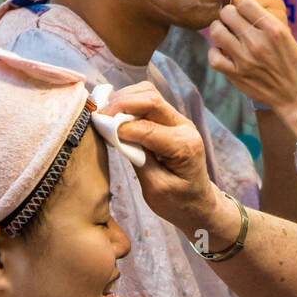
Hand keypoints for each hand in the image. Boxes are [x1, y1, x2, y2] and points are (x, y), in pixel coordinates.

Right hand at [98, 82, 230, 234]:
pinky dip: (129, 102)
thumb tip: (116, 135)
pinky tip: (116, 114)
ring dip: (124, 99)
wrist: (198, 203)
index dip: (120, 127)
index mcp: (184, 146)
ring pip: (149, 93)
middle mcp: (185, 127)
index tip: (101, 130)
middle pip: (150, 99)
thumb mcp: (155, 188)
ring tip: (106, 115)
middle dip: (120, 104)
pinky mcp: (171, 120)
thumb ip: (138, 160)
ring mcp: (179, 121)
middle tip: (99, 117)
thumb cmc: (178, 201)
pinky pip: (149, 100)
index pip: (147, 127)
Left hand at [208, 0, 296, 130]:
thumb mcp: (289, 38)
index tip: (245, 13)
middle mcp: (258, 42)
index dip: (243, 5)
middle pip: (227, 13)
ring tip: (225, 35)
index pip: (245, 2)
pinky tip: (223, 53)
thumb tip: (247, 10)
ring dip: (218, 30)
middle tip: (232, 22)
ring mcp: (245, 60)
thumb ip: (268, 23)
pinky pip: (214, 57)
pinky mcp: (237, 76)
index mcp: (274, 30)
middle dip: (228, 15)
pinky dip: (215, 53)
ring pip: (216, 31)